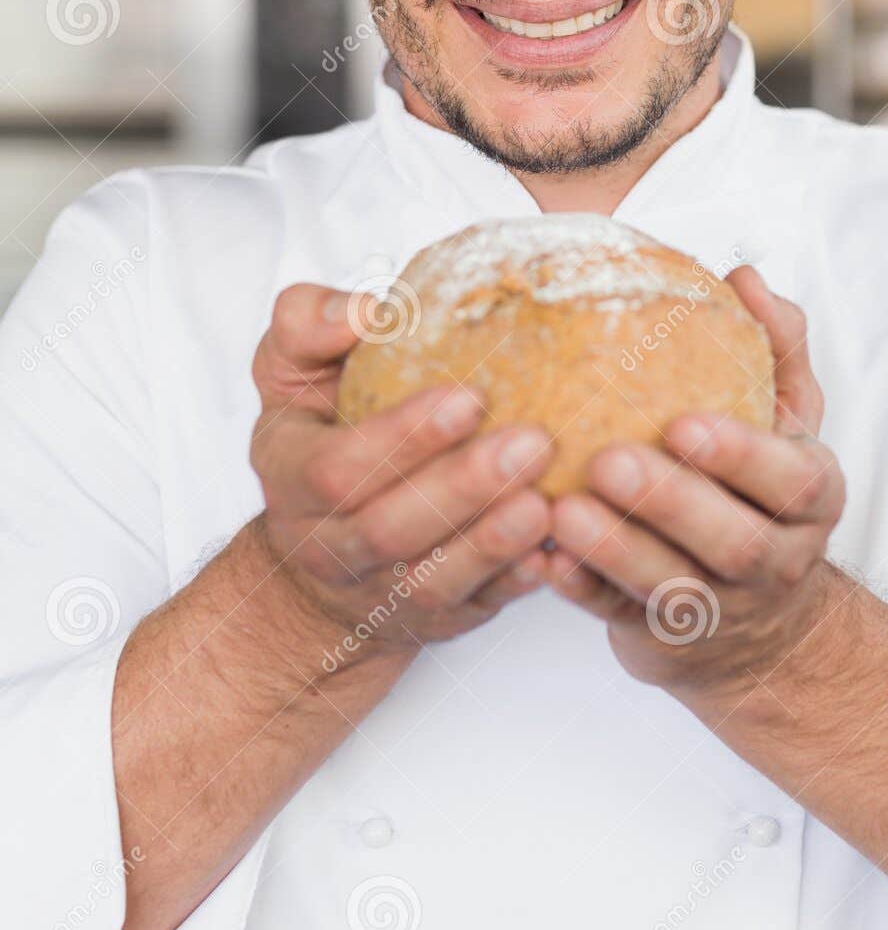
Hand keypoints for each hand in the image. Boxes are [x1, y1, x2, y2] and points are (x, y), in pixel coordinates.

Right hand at [250, 283, 553, 661]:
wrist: (318, 557)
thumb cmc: (320, 436)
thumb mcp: (294, 373)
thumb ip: (309, 324)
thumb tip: (365, 311)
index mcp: (292, 475)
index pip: (337, 467)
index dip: (402, 437)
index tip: (468, 396)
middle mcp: (329, 543)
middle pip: (390, 529)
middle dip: (463, 487)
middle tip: (533, 442)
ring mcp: (382, 589)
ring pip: (433, 579)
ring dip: (492, 542)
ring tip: (546, 501)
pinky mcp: (436, 617)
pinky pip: (475, 609)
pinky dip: (515, 584)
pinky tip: (555, 553)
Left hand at [547, 266, 844, 701]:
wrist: (760, 627)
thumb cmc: (760, 493)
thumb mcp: (787, 420)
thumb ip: (776, 346)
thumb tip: (743, 277)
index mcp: (809, 497)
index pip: (790, 480)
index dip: (740, 455)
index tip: (684, 424)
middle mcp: (774, 559)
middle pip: (731, 542)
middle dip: (669, 502)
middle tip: (608, 461)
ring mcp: (718, 607)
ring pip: (671, 587)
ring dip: (615, 551)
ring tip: (563, 512)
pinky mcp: (662, 637)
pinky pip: (617, 618)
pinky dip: (579, 592)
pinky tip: (541, 561)